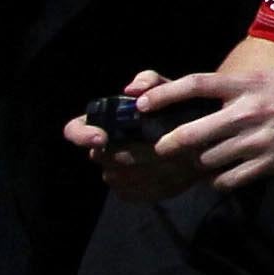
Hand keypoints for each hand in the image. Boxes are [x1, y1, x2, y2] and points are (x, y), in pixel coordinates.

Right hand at [64, 66, 210, 202]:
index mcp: (102, 121)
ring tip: (169, 161)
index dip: (82, 134)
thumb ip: (150, 81)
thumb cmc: (175, 107)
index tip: (102, 137)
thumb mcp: (167, 89)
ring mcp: (113, 172)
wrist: (199, 138)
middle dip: (124, 153)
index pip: (74, 129)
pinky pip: (130, 193)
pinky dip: (149, 186)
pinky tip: (170, 176)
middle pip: (99, 157)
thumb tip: (132, 89)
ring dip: (140, 170)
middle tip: (154, 150)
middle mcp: (102, 148)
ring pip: (115, 176)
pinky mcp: (129, 190)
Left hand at [119, 61, 273, 191]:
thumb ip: (237, 91)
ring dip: (200, 162)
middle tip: (162, 147)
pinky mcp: (271, 163)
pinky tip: (225, 173)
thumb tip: (201, 103)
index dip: (164, 95)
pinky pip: (229, 179)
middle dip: (170, 144)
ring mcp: (259, 140)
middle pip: (193, 132)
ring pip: (208, 160)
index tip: (141, 105)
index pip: (196, 85)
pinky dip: (220, 179)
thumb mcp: (268, 80)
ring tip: (201, 160)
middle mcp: (249, 111)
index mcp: (247, 85)